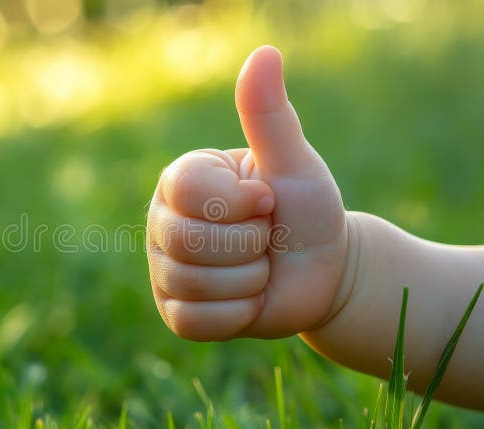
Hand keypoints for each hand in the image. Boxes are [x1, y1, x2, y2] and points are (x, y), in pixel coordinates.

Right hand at [146, 46, 348, 340]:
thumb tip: (264, 53)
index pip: (190, 192)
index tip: (268, 201)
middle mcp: (162, 222)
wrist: (321, 271)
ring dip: (249, 280)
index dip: (242, 203)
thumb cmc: (306, 209)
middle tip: (265, 238)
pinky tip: (249, 298)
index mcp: (182, 180)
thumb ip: (269, 115)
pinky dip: (238, 313)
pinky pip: (196, 320)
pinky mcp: (175, 313)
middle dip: (250, 245)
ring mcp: (164, 270)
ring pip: (195, 283)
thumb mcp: (293, 162)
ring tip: (260, 266)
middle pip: (189, 241)